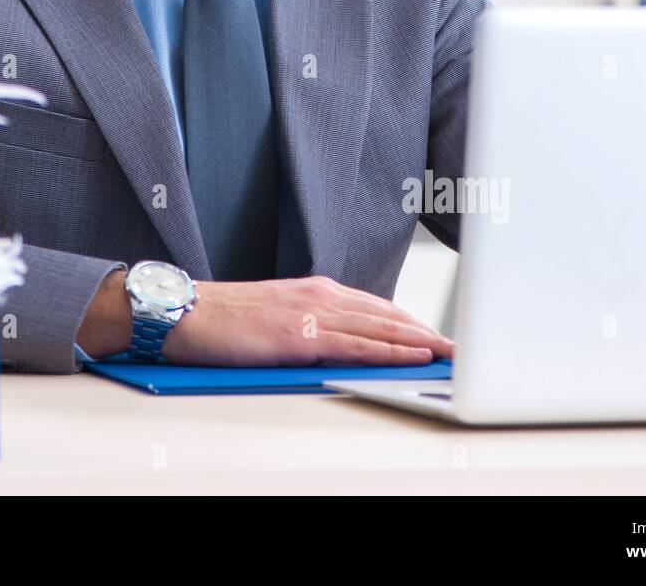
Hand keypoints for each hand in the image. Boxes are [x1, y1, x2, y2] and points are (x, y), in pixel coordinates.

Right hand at [159, 276, 452, 366]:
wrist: (186, 314)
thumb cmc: (224, 321)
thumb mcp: (277, 318)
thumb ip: (312, 328)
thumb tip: (345, 349)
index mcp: (314, 290)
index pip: (376, 307)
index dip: (411, 322)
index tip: (438, 337)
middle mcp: (320, 295)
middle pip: (387, 314)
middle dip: (427, 331)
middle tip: (459, 347)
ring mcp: (312, 313)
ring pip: (380, 327)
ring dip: (421, 340)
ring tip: (451, 352)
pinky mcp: (301, 335)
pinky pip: (357, 344)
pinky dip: (392, 349)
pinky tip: (416, 354)